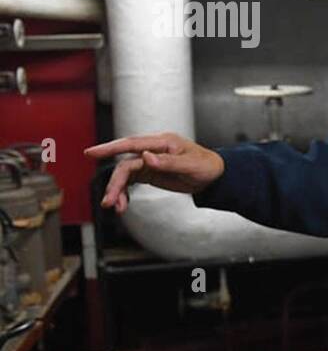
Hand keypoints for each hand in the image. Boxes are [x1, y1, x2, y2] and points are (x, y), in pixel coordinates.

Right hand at [84, 132, 224, 213]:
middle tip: (108, 201)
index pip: (132, 144)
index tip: (90, 153)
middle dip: (115, 183)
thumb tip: (147, 157)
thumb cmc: (206, 166)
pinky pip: (131, 182)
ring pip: (125, 175)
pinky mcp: (149, 173)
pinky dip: (125, 193)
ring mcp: (148, 162)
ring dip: (118, 190)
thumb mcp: (191, 165)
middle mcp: (151, 151)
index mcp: (162, 143)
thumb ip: (169, 162)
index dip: (110, 148)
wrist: (214, 176)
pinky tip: (123, 205)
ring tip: (116, 207)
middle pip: (125, 164)